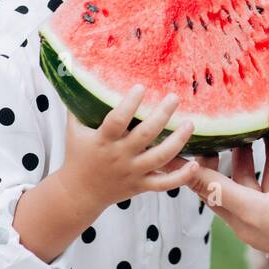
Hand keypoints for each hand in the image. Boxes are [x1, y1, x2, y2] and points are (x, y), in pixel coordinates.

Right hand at [60, 85, 198, 209]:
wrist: (78, 194)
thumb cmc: (77, 156)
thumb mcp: (73, 130)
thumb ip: (77, 106)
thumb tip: (78, 75)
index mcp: (103, 140)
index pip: (117, 120)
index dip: (130, 103)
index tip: (141, 87)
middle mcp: (120, 156)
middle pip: (145, 135)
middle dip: (162, 115)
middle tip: (174, 97)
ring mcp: (132, 172)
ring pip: (160, 158)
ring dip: (178, 141)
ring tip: (190, 124)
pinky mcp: (141, 185)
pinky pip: (164, 183)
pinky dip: (181, 177)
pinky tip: (195, 165)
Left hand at [187, 98, 268, 268]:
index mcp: (250, 212)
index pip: (205, 183)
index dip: (185, 161)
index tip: (170, 142)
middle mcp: (246, 225)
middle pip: (214, 187)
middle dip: (210, 157)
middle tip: (204, 128)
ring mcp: (256, 230)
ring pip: (234, 190)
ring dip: (239, 163)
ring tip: (242, 130)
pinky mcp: (268, 230)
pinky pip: (251, 198)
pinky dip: (256, 175)